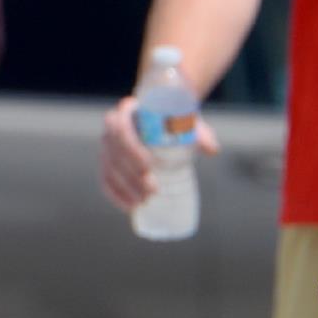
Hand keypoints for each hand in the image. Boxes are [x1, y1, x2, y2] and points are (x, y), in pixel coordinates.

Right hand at [99, 94, 216, 211]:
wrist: (163, 118)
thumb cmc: (175, 119)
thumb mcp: (188, 121)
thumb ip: (201, 134)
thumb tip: (212, 149)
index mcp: (129, 110)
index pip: (122, 128)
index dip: (132, 149)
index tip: (150, 166)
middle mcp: (113, 125)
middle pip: (115, 152)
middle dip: (132, 175)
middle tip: (154, 190)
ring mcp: (108, 144)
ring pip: (110, 168)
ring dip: (125, 188)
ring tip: (145, 202)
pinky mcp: (108, 161)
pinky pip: (105, 179)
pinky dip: (116, 194)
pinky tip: (130, 207)